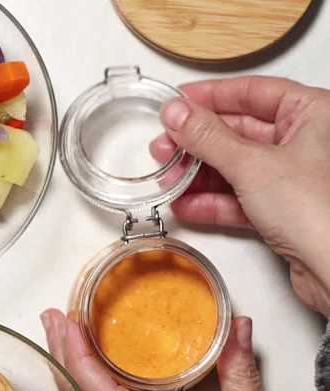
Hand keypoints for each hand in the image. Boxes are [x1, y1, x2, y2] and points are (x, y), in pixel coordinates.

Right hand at [151, 76, 329, 315]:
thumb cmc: (318, 210)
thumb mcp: (252, 164)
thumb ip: (208, 137)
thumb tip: (177, 113)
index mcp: (314, 113)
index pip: (254, 92)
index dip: (211, 96)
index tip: (177, 103)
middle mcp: (306, 142)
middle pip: (240, 131)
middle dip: (197, 142)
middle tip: (164, 146)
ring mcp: (293, 178)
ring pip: (236, 168)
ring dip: (198, 174)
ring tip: (167, 178)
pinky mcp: (282, 212)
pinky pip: (240, 199)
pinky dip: (211, 202)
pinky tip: (185, 205)